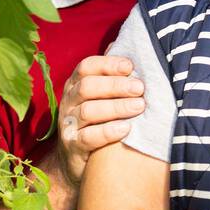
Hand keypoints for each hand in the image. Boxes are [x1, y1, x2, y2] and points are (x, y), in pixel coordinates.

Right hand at [56, 55, 145, 184]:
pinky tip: (126, 129)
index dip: (108, 64)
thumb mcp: (104, 98)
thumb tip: (134, 46)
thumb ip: (116, 76)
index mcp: (77, 85)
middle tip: (140, 89)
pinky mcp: (73, 147)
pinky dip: (107, 131)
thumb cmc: (100, 122)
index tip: (131, 66)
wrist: (82, 164)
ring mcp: (69, 125)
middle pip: (88, 87)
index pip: (86, 67)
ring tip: (139, 107)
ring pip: (88, 111)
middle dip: (116, 86)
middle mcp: (69, 102)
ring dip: (116, 107)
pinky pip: (87, 137)